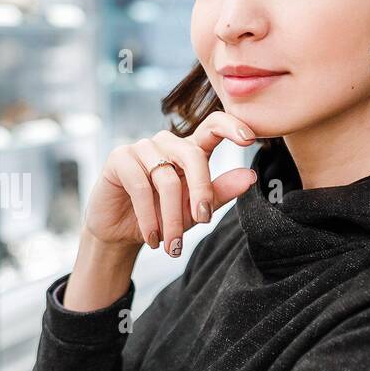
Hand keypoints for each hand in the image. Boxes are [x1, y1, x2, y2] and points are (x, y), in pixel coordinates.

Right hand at [83, 111, 258, 257]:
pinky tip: (152, 237)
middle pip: (193, 155)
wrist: (120, 233)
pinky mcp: (119, 158)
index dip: (231, 126)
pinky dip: (149, 217)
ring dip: (172, 217)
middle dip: (201, 191)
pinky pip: (140, 186)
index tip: (250, 139)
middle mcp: (166, 143)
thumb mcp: (194, 210)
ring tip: (173, 245)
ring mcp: (141, 147)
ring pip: (166, 179)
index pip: (213, 125)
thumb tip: (250, 176)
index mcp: (189, 150)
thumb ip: (219, 192)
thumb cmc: (160, 217)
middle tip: (203, 221)